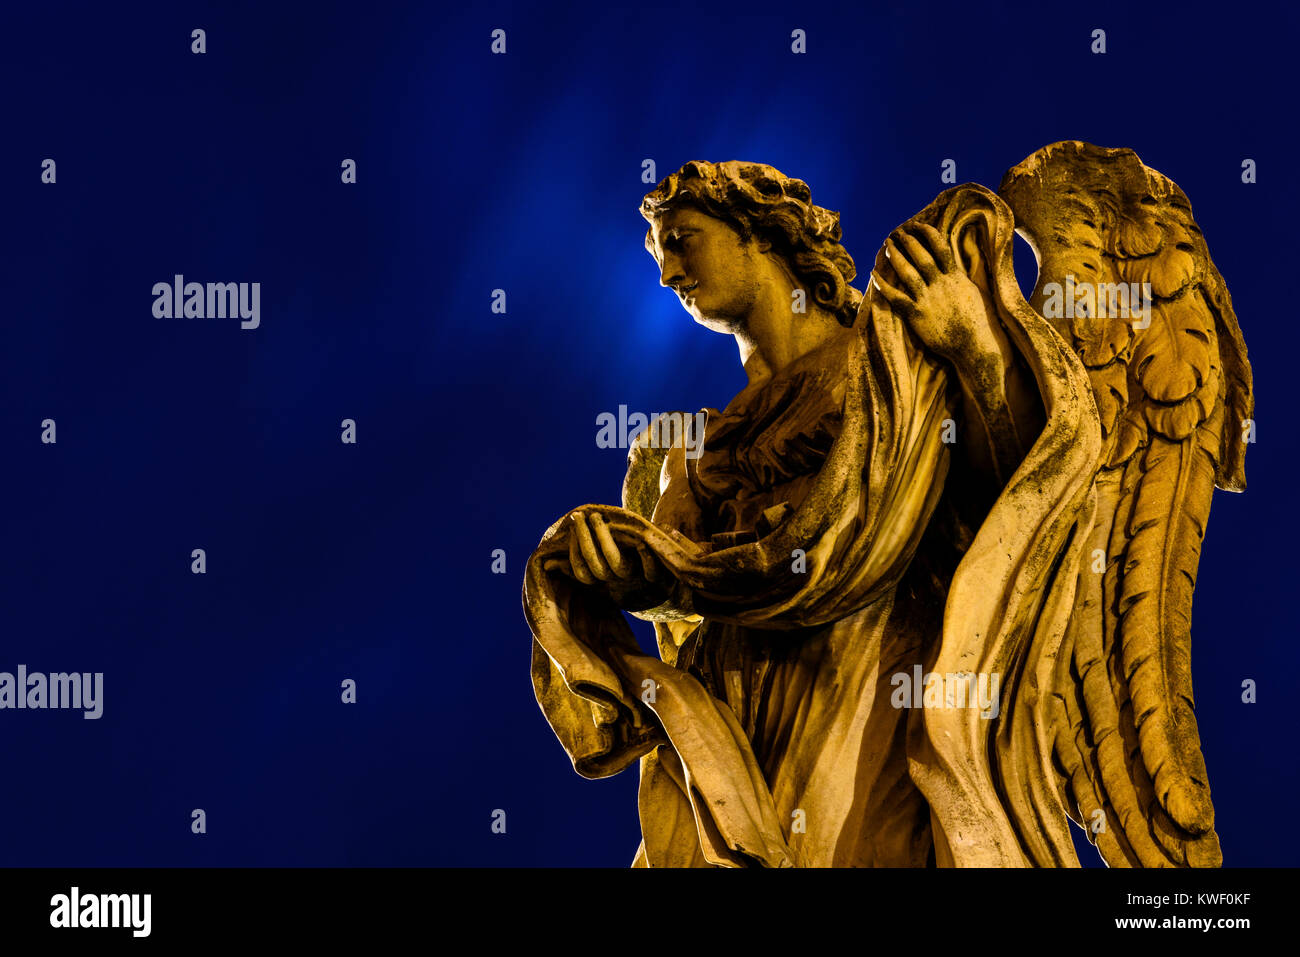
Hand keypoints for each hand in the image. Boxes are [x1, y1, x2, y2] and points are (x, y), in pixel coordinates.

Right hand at [544, 509, 666, 606]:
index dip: (575, 551)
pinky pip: (651, 570)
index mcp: (604, 582)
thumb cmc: (625, 571)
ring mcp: (637, 580)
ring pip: (617, 566)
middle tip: (579, 515)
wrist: (664, 583)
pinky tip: (640, 539)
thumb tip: (547, 564)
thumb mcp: (601, 568)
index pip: (582, 572)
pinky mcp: (658, 579)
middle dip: (586, 540)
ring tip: (597, 516)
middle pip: (597, 568)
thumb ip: (576, 565)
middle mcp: (618, 583)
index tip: (573, 521)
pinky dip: (645, 556)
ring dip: (605, 541)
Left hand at [870, 223, 1006, 373]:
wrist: (973, 346)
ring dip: (895, 257)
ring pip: (907, 272)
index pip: (940, 248)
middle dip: (908, 242)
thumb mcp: (973, 293)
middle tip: (898, 233)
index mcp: (955, 277)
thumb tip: (954, 266)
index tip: (919, 225)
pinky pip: (895, 297)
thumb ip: (960, 278)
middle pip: (920, 256)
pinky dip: (883, 285)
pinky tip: (874, 275)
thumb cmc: (976, 322)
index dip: (928, 234)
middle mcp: (940, 284)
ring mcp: (927, 299)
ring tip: (887, 246)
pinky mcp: (917, 315)